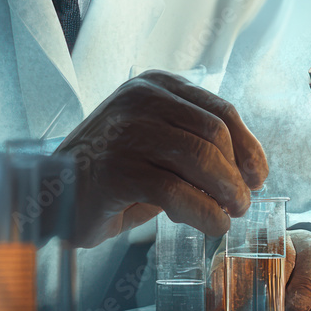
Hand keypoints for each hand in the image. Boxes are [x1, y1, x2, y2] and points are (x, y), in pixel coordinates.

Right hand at [56, 70, 267, 247]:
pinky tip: (211, 225)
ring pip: (199, 159)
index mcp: (154, 85)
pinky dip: (203, 213)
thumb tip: (247, 172)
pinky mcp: (117, 170)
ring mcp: (126, 132)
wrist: (51, 192)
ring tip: (229, 215)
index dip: (247, 145)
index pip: (219, 110)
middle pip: (213, 133)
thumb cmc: (110, 170)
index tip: (258, 175)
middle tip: (242, 202)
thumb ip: (193, 143)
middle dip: (237, 173)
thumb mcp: (155, 141)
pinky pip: (176, 192)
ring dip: (225, 193)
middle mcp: (140, 100)